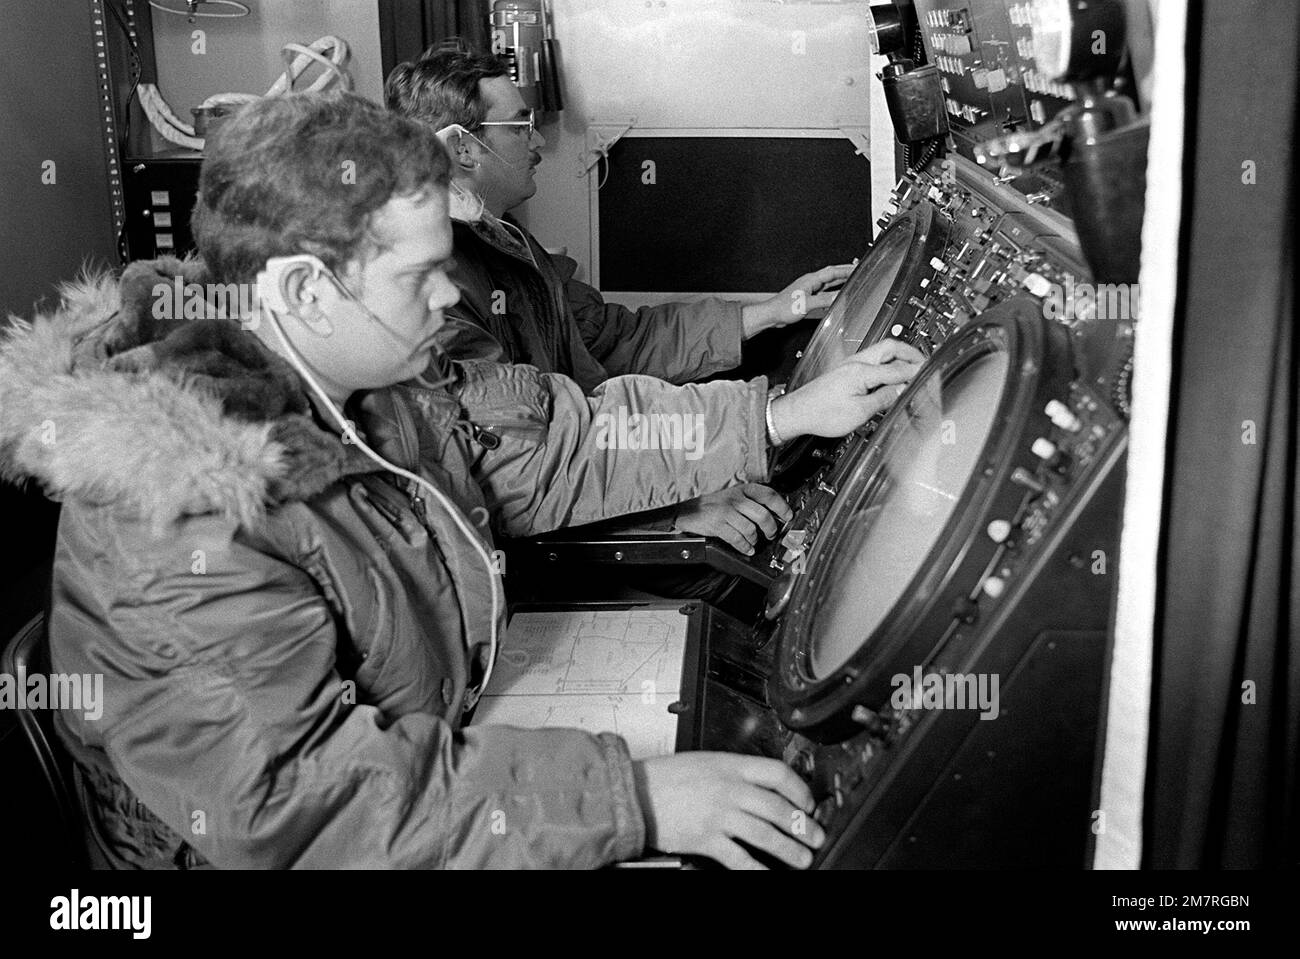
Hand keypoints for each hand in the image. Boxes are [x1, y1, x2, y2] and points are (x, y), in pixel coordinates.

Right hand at [632, 752, 825, 868]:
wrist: (633, 793)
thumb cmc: (664, 777)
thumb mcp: (704, 762)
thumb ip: (732, 772)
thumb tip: (762, 788)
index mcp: (729, 765)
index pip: (777, 774)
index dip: (799, 790)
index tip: (808, 802)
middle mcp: (728, 789)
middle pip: (778, 807)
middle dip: (803, 826)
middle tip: (815, 836)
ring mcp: (719, 815)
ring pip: (765, 834)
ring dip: (789, 849)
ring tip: (802, 859)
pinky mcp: (706, 839)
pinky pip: (740, 858)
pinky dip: (757, 869)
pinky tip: (766, 873)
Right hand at [671, 485, 791, 555]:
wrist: (687, 508)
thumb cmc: (711, 503)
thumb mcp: (731, 494)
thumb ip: (749, 500)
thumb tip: (772, 513)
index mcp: (742, 489)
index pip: (768, 494)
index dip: (781, 506)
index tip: (788, 515)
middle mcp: (735, 499)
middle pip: (763, 515)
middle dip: (770, 528)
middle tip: (771, 534)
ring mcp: (726, 512)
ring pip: (751, 529)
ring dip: (755, 539)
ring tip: (754, 542)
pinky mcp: (718, 525)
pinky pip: (737, 539)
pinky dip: (745, 547)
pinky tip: (746, 548)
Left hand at [741, 263, 855, 336]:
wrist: (772, 314)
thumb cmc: (783, 307)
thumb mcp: (807, 304)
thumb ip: (824, 300)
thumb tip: (838, 297)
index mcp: (811, 280)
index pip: (832, 271)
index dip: (846, 269)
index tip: (857, 268)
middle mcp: (810, 282)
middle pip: (831, 275)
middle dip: (845, 273)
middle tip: (857, 272)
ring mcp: (809, 290)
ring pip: (828, 283)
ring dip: (839, 282)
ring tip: (851, 281)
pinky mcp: (807, 298)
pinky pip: (824, 293)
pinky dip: (832, 292)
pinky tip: (836, 296)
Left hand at [770, 338, 924, 439]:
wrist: (797, 413)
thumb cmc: (821, 414)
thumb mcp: (859, 412)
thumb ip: (884, 398)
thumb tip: (903, 390)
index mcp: (861, 371)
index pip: (898, 369)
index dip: (917, 372)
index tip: (930, 374)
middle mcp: (855, 363)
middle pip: (890, 347)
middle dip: (911, 353)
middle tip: (924, 363)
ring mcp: (849, 365)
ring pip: (881, 352)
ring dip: (898, 358)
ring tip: (911, 370)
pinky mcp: (845, 371)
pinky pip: (872, 362)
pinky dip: (886, 366)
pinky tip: (890, 377)